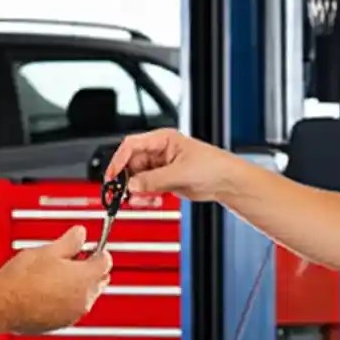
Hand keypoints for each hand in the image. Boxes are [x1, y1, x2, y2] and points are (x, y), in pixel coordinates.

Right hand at [0, 225, 111, 334]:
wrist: (3, 305)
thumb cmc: (23, 279)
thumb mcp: (49, 250)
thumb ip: (71, 241)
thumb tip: (80, 234)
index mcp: (85, 278)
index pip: (106, 262)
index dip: (98, 252)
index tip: (91, 248)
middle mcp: (84, 299)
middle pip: (100, 281)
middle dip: (91, 270)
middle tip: (75, 259)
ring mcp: (73, 314)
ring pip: (86, 296)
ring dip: (79, 286)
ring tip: (58, 275)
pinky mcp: (61, 323)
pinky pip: (72, 309)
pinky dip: (67, 300)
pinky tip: (51, 292)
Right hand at [106, 127, 239, 201]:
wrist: (227, 182)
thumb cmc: (213, 166)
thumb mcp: (180, 172)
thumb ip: (153, 180)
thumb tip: (132, 185)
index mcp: (163, 139)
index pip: (132, 145)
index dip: (119, 159)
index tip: (113, 175)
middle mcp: (159, 151)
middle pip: (131, 163)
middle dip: (127, 179)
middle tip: (122, 192)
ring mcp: (161, 166)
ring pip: (137, 178)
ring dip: (136, 190)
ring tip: (140, 199)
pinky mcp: (164, 180)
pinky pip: (146, 187)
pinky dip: (145, 195)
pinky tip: (150, 200)